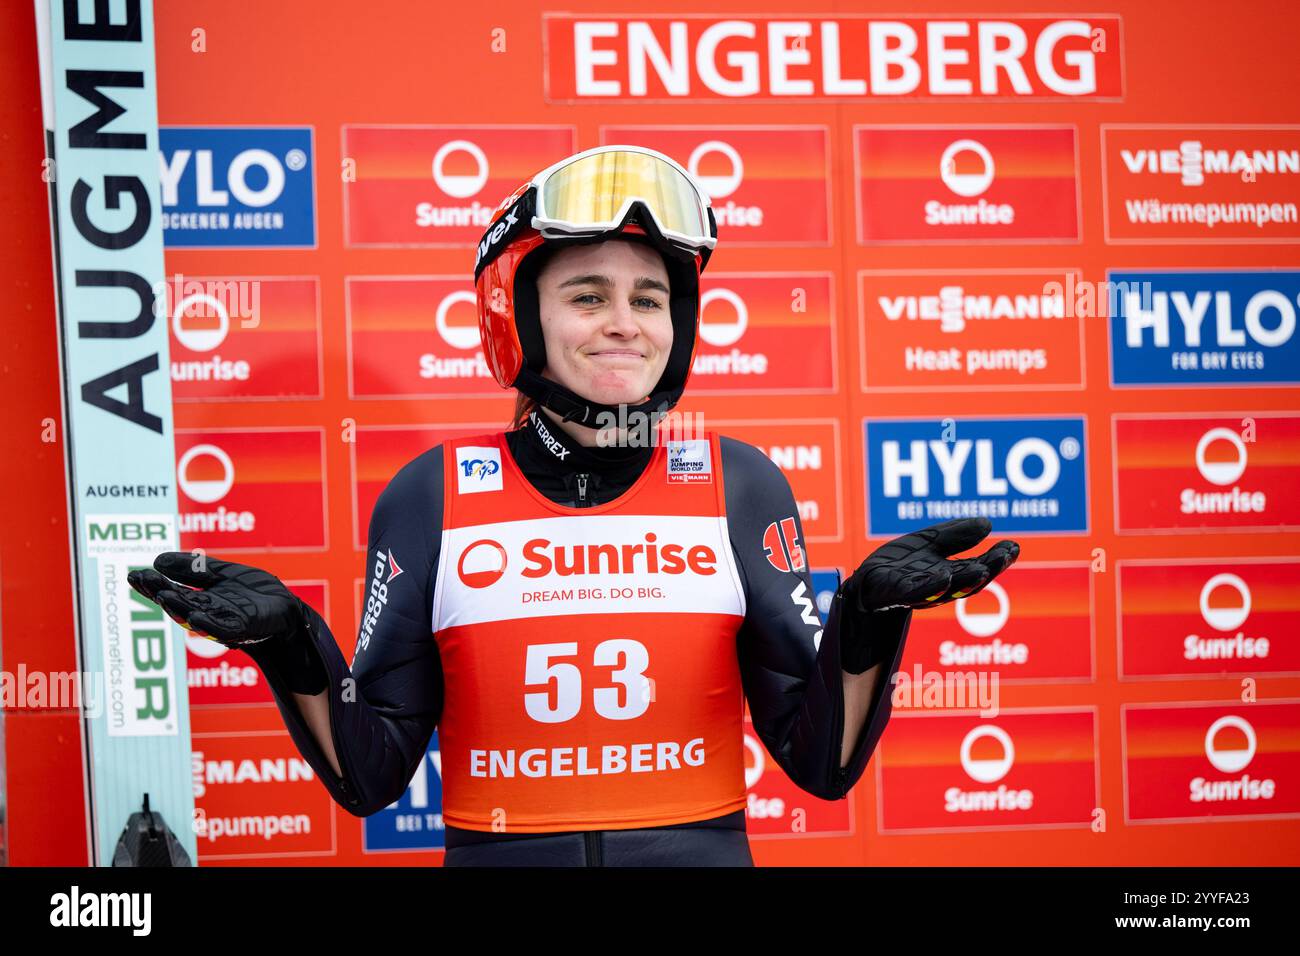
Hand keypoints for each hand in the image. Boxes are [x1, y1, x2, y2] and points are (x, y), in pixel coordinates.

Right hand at [127, 552, 303, 646]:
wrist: (287, 609)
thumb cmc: (254, 594)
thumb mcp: (222, 574)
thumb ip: (194, 568)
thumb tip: (157, 559)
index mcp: (200, 599)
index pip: (171, 590)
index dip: (152, 584)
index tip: (134, 574)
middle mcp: (206, 612)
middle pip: (178, 603)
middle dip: (159, 592)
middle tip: (142, 580)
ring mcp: (223, 622)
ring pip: (195, 616)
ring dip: (178, 607)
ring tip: (163, 595)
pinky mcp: (243, 629)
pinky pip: (222, 629)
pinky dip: (208, 624)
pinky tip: (195, 615)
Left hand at [844, 517, 1018, 613]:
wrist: (865, 581)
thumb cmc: (901, 564)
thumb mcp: (930, 543)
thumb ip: (955, 535)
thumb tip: (987, 523)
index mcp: (950, 574)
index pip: (979, 567)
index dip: (997, 559)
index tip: (1013, 546)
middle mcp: (939, 586)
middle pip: (968, 580)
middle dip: (988, 568)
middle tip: (1005, 554)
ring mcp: (919, 592)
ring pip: (946, 589)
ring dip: (964, 580)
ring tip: (980, 568)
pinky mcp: (897, 593)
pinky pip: (915, 592)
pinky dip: (930, 586)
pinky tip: (943, 575)